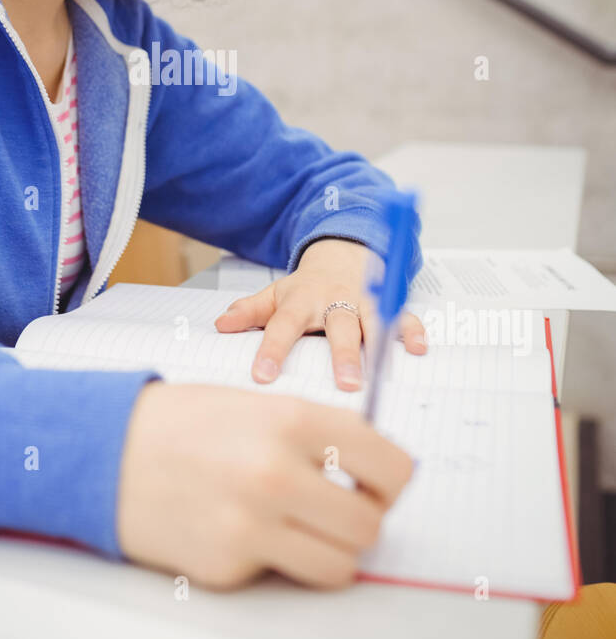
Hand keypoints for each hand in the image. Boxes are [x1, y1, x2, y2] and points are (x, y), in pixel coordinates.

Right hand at [117, 381, 414, 589]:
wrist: (102, 450)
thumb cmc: (181, 422)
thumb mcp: (257, 403)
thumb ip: (318, 434)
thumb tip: (375, 474)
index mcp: (292, 420)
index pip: (389, 467)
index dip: (392, 482)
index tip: (379, 486)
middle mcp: (277, 473)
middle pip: (369, 526)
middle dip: (361, 522)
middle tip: (339, 511)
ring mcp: (251, 526)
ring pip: (339, 566)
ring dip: (329, 551)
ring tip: (299, 527)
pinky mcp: (227, 567)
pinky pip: (280, 575)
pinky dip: (271, 560)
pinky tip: (238, 528)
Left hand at [213, 238, 426, 389]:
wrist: (342, 252)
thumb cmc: (307, 286)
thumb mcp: (275, 294)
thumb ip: (250, 311)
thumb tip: (220, 325)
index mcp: (301, 302)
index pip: (283, 327)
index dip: (273, 351)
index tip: (263, 376)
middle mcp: (334, 301)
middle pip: (338, 327)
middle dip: (343, 355)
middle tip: (346, 385)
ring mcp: (363, 302)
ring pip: (373, 323)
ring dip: (379, 346)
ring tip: (384, 373)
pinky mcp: (387, 304)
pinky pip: (402, 317)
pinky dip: (412, 331)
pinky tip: (418, 349)